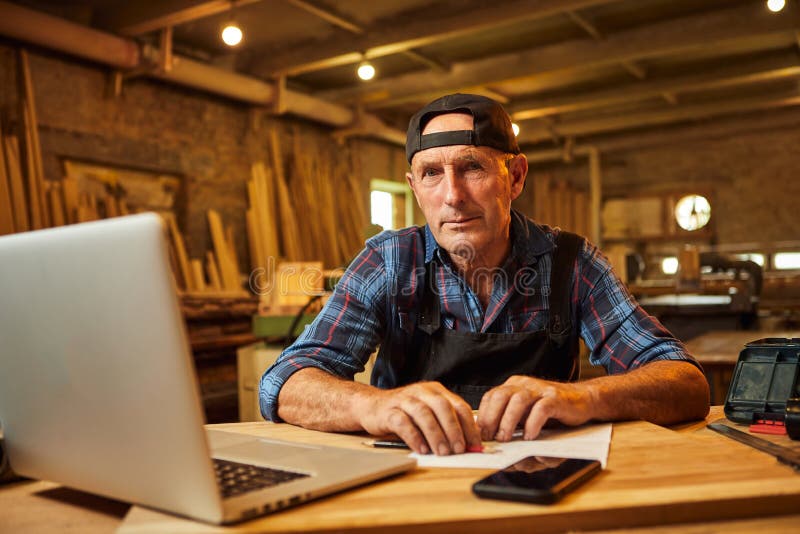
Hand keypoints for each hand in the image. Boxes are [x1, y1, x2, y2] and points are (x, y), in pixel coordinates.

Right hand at [356, 381, 480, 454]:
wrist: (372, 406)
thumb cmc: (405, 413)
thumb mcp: (429, 413)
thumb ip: (446, 424)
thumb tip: (468, 445)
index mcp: (436, 391)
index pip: (458, 405)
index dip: (469, 426)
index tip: (475, 444)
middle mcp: (421, 392)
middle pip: (442, 407)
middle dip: (453, 429)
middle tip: (459, 449)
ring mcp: (404, 400)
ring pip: (423, 414)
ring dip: (435, 434)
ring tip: (442, 452)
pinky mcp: (389, 411)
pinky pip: (403, 423)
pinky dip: (414, 437)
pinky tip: (421, 449)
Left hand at [476, 376, 594, 441]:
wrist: (583, 401)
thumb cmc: (553, 415)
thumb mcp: (529, 421)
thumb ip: (516, 431)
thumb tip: (501, 451)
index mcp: (514, 388)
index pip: (491, 397)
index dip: (483, 416)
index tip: (479, 435)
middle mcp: (524, 385)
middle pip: (500, 396)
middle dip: (491, 418)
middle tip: (490, 438)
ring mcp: (540, 390)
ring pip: (518, 400)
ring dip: (508, 421)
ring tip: (505, 439)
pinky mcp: (556, 398)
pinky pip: (541, 408)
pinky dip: (532, 423)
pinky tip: (529, 436)